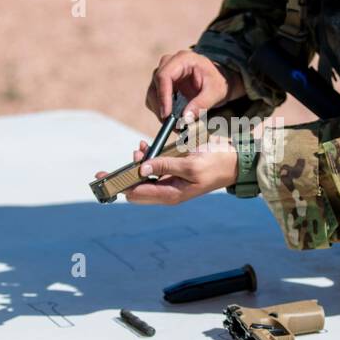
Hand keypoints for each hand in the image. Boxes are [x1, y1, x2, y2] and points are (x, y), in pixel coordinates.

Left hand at [93, 137, 237, 204]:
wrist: (236, 161)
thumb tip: (141, 167)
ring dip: (137, 163)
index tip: (104, 180)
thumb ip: (165, 165)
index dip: (119, 187)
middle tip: (110, 167)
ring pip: (144, 176)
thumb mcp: (191, 163)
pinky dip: (147, 157)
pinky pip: (154, 167)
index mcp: (171, 194)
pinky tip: (145, 146)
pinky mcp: (174, 171)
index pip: (137, 194)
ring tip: (138, 148)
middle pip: (136, 188)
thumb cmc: (217, 163)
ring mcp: (171, 181)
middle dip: (124, 175)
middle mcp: (168, 190)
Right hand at [145, 50, 243, 120]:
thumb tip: (185, 118)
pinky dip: (161, 111)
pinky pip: (154, 100)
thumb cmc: (217, 82)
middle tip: (173, 125)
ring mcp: (163, 73)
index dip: (163, 96)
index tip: (167, 114)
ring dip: (161, 111)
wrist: (216, 80)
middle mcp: (169, 63)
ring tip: (176, 125)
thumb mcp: (216, 92)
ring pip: (152, 94)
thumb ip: (202, 104)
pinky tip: (173, 119)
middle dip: (162, 107)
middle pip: (155, 86)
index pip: (164, 75)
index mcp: (183, 59)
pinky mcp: (160, 85)